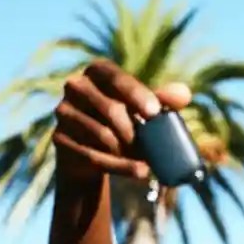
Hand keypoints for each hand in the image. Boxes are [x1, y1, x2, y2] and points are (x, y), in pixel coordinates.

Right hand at [53, 60, 192, 180]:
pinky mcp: (59, 139)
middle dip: (135, 132)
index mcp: (97, 71)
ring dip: (129, 152)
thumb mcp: (142, 110)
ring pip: (103, 136)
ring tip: (146, 159)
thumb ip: (163, 100)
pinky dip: (120, 167)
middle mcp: (75, 86)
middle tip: (153, 147)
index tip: (154, 113)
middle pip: (111, 110)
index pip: (115, 76)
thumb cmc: (122, 122)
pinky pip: (92, 156)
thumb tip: (185, 94)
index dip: (135, 93)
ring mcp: (63, 112)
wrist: (91, 153)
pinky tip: (140, 172)